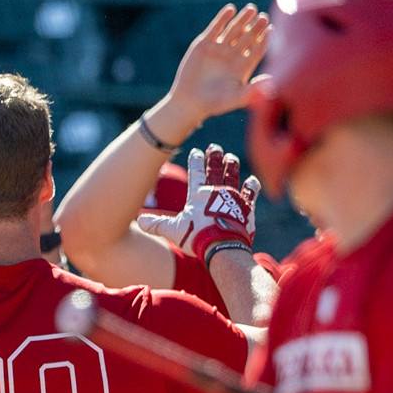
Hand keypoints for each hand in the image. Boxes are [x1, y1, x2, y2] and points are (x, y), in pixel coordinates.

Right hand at [137, 145, 257, 262]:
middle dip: (214, 157)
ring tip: (231, 158)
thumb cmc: (197, 237)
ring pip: (232, 177)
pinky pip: (249, 194)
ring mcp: (233, 198)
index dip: (196, 161)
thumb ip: (157, 224)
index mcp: (198, 195)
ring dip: (231, 167)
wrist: (223, 245)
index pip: (196, 172)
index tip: (197, 152)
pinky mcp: (246, 208)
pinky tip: (252, 181)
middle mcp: (216, 192)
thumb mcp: (173, 230)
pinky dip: (251, 188)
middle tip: (215, 147)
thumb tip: (139, 220)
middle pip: (215, 170)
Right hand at [148, 4, 270, 140]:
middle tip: (263, 17)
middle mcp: (233, 55)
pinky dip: (223, 19)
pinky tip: (231, 9)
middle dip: (256, 27)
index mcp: (243, 66)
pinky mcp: (204, 44)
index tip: (271, 29)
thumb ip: (253, 90)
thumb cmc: (214, 103)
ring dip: (243, 19)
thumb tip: (271, 81)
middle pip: (248, 37)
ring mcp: (219, 48)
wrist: (189, 101)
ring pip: (234, 30)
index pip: (258, 49)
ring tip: (251, 9)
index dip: (265, 40)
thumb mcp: (236, 98)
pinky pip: (216, 28)